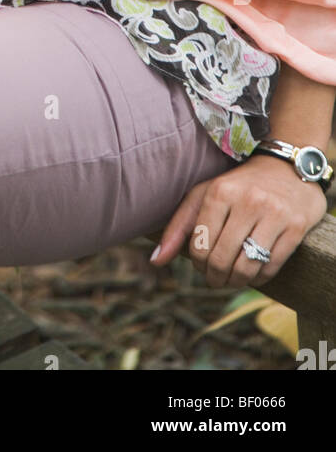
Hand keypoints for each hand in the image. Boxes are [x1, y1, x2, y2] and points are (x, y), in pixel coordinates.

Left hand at [150, 152, 328, 288]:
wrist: (286, 169)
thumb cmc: (238, 187)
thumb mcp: (204, 196)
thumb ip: (178, 226)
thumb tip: (156, 260)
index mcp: (219, 192)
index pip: (199, 246)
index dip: (198, 264)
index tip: (202, 265)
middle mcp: (247, 201)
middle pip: (221, 259)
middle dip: (215, 277)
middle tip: (216, 278)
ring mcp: (273, 214)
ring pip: (246, 267)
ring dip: (236, 282)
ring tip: (232, 279)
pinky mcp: (295, 227)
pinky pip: (271, 267)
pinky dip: (258, 279)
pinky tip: (253, 273)